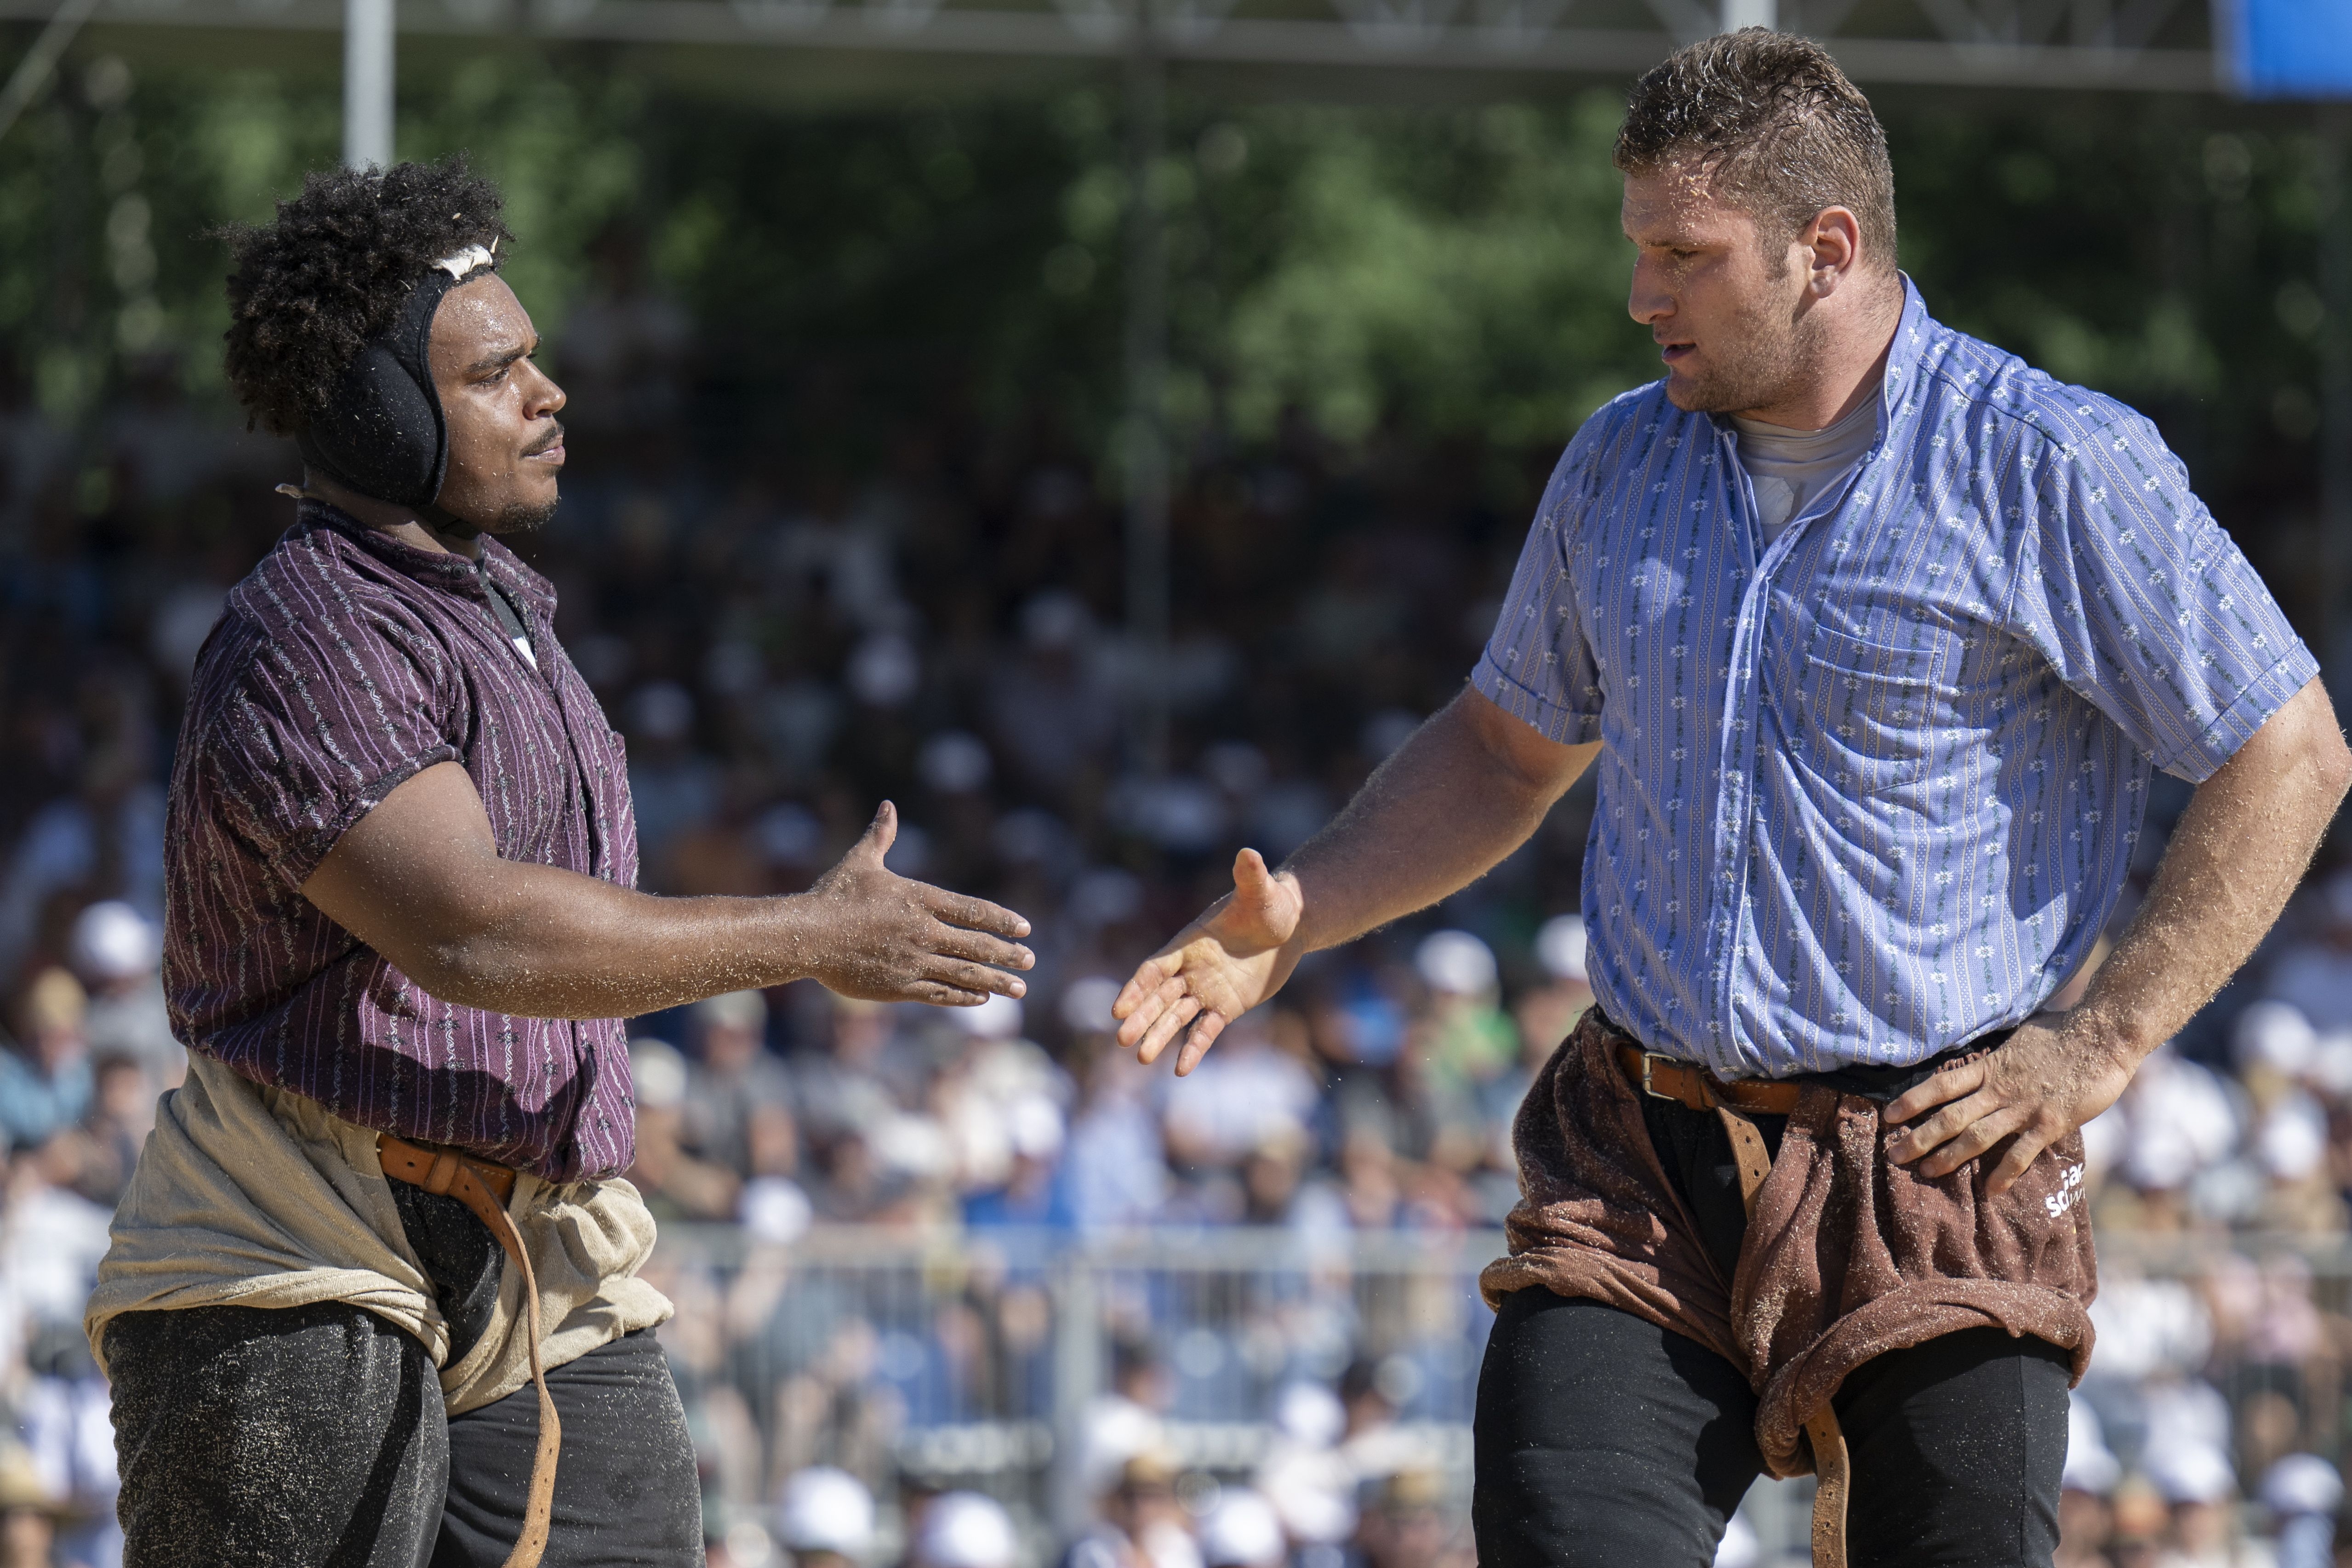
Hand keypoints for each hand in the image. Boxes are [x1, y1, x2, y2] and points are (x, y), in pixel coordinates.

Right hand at [800, 802, 1032, 1005]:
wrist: (805, 935)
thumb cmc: (833, 896)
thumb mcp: (861, 861)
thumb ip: (881, 836)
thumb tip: (888, 805)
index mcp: (919, 899)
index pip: (973, 910)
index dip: (1001, 920)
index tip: (1024, 928)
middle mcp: (923, 931)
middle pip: (976, 945)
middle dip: (1007, 953)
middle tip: (1030, 959)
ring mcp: (913, 961)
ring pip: (965, 973)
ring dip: (996, 980)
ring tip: (1020, 988)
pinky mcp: (898, 987)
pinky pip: (940, 993)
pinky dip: (963, 996)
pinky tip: (982, 998)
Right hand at [1113, 848, 1304, 1075]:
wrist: (1288, 925)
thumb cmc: (1270, 903)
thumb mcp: (1261, 890)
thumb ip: (1250, 876)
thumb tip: (1248, 853)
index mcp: (1189, 942)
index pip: (1155, 968)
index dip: (1137, 988)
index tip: (1119, 1009)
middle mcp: (1192, 968)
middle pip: (1159, 997)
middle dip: (1141, 1017)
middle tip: (1122, 1040)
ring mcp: (1207, 989)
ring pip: (1177, 1016)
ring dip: (1159, 1035)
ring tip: (1142, 1058)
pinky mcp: (1227, 1006)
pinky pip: (1206, 1030)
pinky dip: (1194, 1048)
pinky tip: (1180, 1069)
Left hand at [1883, 1011, 2136, 1194]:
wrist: (2102, 1036)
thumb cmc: (2062, 1032)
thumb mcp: (2019, 1037)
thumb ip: (1999, 1054)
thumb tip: (1984, 1058)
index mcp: (1990, 1066)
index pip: (1941, 1084)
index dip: (1912, 1100)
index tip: (1889, 1115)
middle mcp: (2000, 1089)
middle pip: (1950, 1116)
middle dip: (1920, 1137)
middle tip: (1894, 1155)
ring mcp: (2024, 1108)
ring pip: (1977, 1137)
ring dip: (1949, 1156)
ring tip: (1926, 1172)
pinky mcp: (2050, 1123)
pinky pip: (2021, 1153)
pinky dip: (2004, 1173)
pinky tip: (1991, 1191)